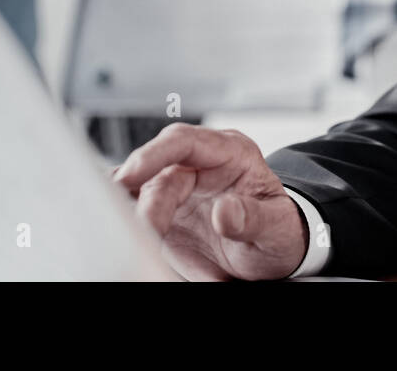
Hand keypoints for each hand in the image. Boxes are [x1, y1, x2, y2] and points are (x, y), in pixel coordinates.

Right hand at [113, 123, 309, 280]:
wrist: (271, 254)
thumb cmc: (278, 231)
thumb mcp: (277, 227)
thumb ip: (254, 218)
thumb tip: (225, 211)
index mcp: (230, 154)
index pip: (184, 142)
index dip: (154, 154)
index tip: (130, 175)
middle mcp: (197, 166)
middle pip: (155, 175)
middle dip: (145, 204)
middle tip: (142, 232)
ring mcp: (176, 190)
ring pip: (136, 191)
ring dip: (126, 210)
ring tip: (125, 235)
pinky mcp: (162, 214)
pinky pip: (133, 212)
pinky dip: (124, 222)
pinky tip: (118, 235)